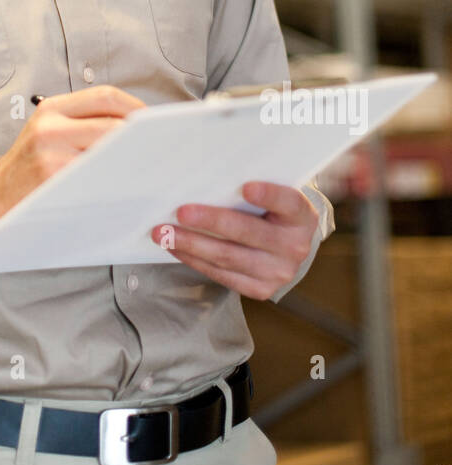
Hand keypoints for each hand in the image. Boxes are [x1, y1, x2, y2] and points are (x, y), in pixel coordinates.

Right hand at [0, 85, 145, 222]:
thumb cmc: (32, 161)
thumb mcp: (50, 129)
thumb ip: (85, 121)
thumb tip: (135, 125)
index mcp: (53, 109)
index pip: (105, 96)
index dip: (135, 107)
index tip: (151, 121)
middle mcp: (50, 128)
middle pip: (111, 125)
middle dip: (138, 138)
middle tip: (157, 147)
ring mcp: (51, 157)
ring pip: (107, 154)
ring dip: (130, 161)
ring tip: (143, 166)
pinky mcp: (53, 184)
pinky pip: (95, 181)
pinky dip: (114, 182)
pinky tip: (123, 186)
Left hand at [150, 181, 318, 299]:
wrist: (289, 244)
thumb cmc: (272, 210)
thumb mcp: (274, 193)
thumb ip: (251, 186)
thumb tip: (205, 174)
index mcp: (302, 216)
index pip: (289, 202)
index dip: (269, 195)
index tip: (246, 187)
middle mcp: (295, 246)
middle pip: (249, 232)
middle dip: (211, 221)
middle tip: (181, 212)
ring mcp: (278, 272)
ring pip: (228, 257)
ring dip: (191, 244)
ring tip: (163, 233)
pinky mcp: (260, 289)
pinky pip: (221, 275)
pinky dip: (194, 260)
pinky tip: (176, 247)